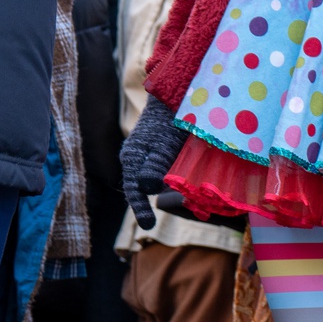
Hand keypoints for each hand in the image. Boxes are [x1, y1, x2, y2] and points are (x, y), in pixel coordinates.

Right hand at [120, 96, 188, 229]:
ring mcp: (148, 155)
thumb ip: (154, 166)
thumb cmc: (169, 120)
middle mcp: (137, 158)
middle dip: (157, 201)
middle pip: (144, 188)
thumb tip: (144, 189)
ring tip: (186, 195)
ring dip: (169, 191)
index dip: (140, 209)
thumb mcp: (163, 145)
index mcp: (133, 158)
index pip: (133, 190)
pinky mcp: (160, 152)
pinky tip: (189, 183)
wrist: (176, 96)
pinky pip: (164, 172)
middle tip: (174, 209)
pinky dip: (174, 181)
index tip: (148, 225)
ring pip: (156, 181)